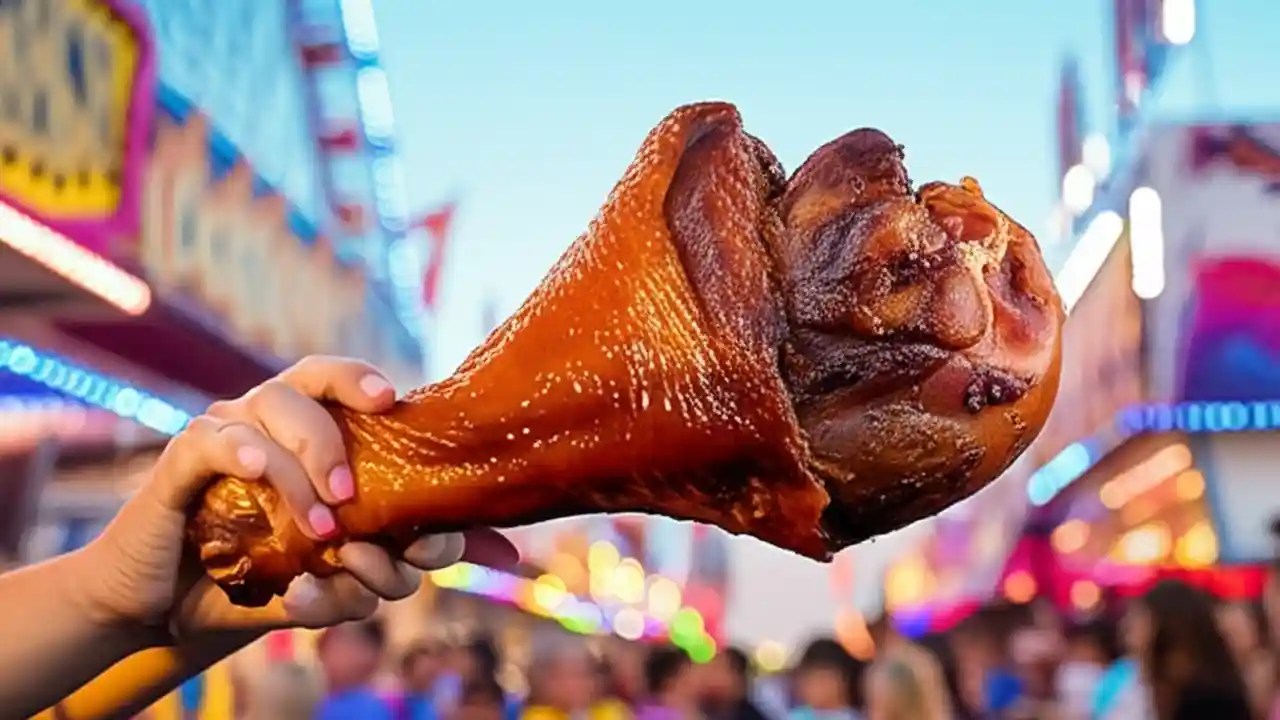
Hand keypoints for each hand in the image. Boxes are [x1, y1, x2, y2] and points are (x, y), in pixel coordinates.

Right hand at [79, 356, 517, 639]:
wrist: (182, 607)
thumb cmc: (273, 571)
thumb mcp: (354, 562)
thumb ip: (419, 547)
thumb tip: (508, 552)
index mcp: (307, 423)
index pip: (339, 380)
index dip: (364, 381)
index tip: (395, 400)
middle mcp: (265, 414)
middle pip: (308, 380)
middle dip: (336, 432)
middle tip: (354, 493)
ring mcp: (222, 432)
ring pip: (266, 411)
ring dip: (299, 469)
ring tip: (321, 526)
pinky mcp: (180, 462)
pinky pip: (213, 439)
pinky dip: (241, 451)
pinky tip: (260, 470)